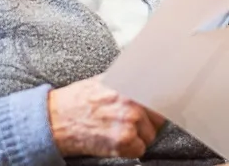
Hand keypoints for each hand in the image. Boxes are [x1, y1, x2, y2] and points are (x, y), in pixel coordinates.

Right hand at [47, 76, 165, 157]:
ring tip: (116, 130)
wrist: (56, 120)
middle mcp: (133, 99)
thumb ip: (129, 80)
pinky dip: (129, 150)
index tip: (173, 102)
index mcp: (131, 83)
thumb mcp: (106, 80)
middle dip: (147, 121)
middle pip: (159, 116)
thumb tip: (150, 77)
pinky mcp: (124, 140)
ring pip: (150, 135)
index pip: (163, 92)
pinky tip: (113, 140)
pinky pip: (139, 150)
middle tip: (129, 121)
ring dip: (137, 137)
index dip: (165, 101)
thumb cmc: (78, 101)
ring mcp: (130, 120)